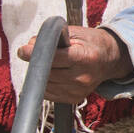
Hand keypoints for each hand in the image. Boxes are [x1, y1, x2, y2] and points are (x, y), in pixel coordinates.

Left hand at [16, 26, 133, 102]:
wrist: (110, 60)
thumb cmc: (92, 43)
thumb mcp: (76, 33)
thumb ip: (53, 37)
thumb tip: (30, 46)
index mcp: (86, 58)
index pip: (54, 58)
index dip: (35, 54)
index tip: (23, 50)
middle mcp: (83, 77)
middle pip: (46, 72)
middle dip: (37, 61)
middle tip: (39, 52)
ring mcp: (78, 91)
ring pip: (44, 84)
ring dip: (41, 73)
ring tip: (51, 63)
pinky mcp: (73, 99)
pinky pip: (48, 93)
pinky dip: (45, 83)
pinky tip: (54, 74)